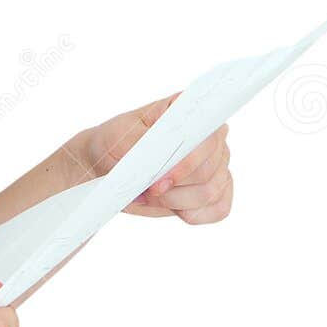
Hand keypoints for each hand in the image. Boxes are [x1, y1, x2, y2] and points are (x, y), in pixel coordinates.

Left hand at [74, 93, 233, 224]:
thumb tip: (164, 153)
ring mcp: (215, 164)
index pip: (208, 136)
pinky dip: (190, 213)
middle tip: (148, 187)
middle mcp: (209, 137)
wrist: (108, 165)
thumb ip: (146, 144)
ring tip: (150, 193)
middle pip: (210, 170)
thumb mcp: (121, 138)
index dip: (189, 161)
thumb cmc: (116, 143)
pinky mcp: (214, 191)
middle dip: (175, 186)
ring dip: (176, 201)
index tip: (161, 179)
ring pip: (210, 192)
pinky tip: (168, 204)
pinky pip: (218, 209)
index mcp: (190, 113)